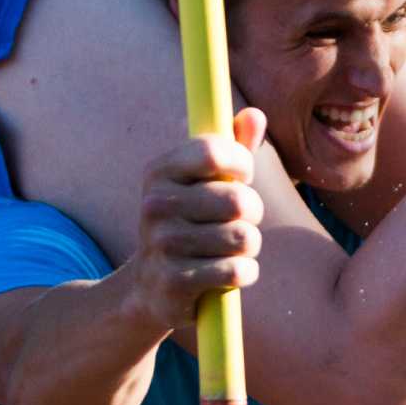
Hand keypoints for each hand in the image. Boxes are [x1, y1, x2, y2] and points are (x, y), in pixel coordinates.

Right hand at [129, 107, 267, 330]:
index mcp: (160, 171)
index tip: (240, 177)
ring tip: (231, 248)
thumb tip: (256, 115)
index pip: (216, 152)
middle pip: (239, 200)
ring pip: (244, 238)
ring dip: (249, 246)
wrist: (149, 289)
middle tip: (240, 220)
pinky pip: (238, 271)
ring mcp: (163, 244)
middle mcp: (156, 204)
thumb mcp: (204, 183)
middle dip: (253, 213)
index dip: (242, 164)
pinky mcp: (175, 282)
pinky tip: (228, 274)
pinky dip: (245, 273)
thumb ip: (232, 148)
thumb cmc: (189, 224)